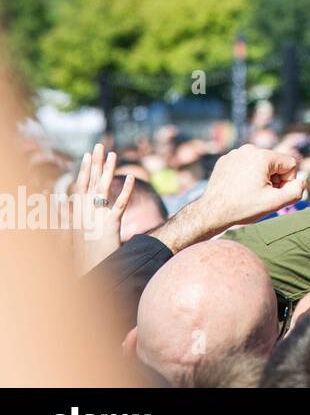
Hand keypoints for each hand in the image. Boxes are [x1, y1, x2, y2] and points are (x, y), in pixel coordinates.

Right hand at [67, 142, 134, 272]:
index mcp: (77, 212)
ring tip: (114, 153)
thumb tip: (71, 203)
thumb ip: (74, 216)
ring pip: (104, 188)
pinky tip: (133, 177)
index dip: (85, 169)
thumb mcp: (76, 232)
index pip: (81, 185)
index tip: (88, 154)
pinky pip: (120, 204)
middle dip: (96, 162)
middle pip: (92, 181)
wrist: (88, 270)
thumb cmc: (83, 252)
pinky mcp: (110, 225)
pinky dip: (126, 190)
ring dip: (109, 169)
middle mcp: (85, 211)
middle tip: (100, 144)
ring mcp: (97, 217)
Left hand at [194, 145, 304, 230]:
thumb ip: (296, 191)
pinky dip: (246, 176)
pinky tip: (238, 189)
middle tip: (261, 195)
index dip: (287, 182)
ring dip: (261, 177)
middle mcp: (249, 149)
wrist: (211, 212)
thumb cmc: (243, 207)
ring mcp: (235, 153)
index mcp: (263, 156)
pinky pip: (245, 165)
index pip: (290, 164)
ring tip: (249, 192)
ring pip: (261, 164)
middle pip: (275, 163)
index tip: (274, 194)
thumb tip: (302, 181)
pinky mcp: (226, 160)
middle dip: (274, 179)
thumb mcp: (276, 202)